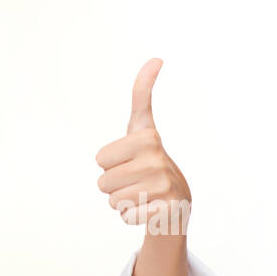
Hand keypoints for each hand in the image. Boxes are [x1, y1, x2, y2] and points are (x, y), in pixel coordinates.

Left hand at [94, 58, 190, 236]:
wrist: (177, 203)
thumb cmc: (150, 161)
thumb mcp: (143, 127)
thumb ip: (142, 94)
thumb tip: (156, 58)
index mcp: (147, 137)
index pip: (100, 159)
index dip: (110, 163)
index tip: (131, 159)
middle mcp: (157, 159)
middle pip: (103, 182)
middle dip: (114, 185)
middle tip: (136, 181)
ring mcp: (164, 185)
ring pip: (112, 201)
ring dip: (123, 201)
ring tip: (143, 194)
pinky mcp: (166, 209)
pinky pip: (126, 217)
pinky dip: (132, 217)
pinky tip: (148, 209)